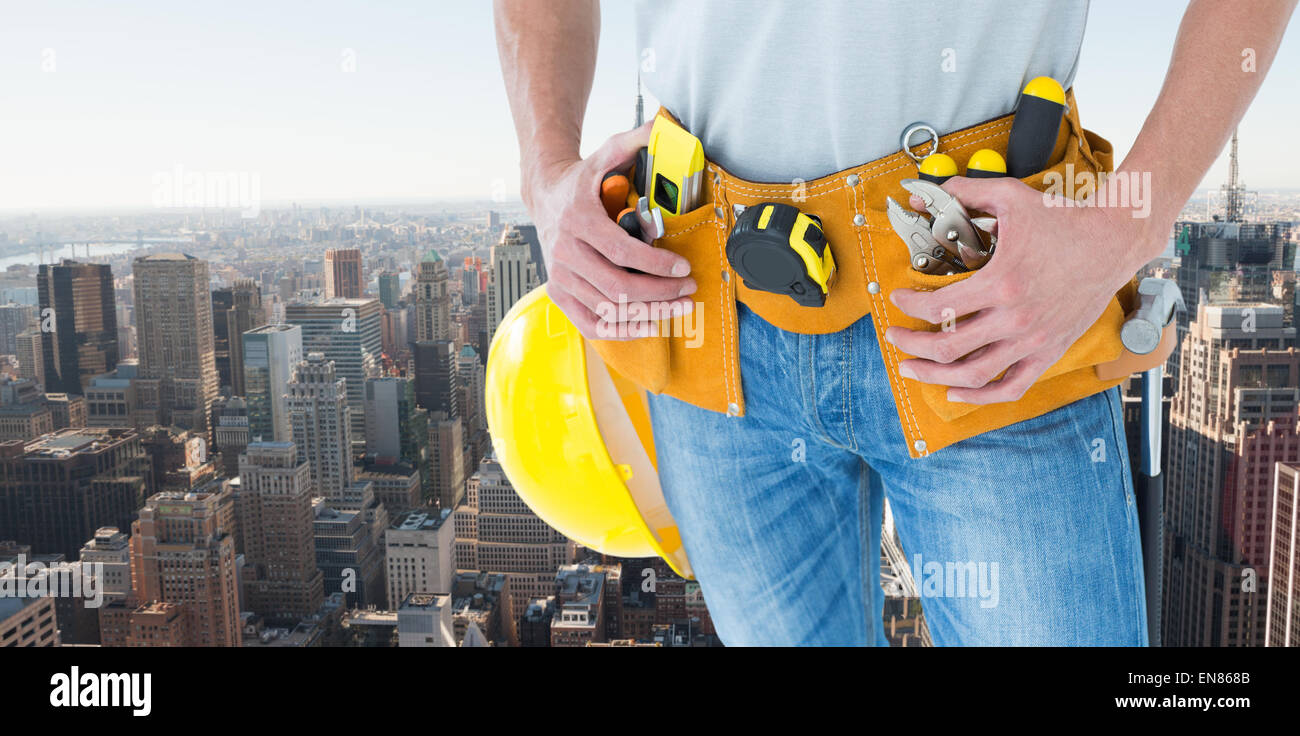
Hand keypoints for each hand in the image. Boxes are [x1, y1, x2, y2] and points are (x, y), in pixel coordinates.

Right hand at [522, 122, 695, 339]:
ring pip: (608, 308)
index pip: (621, 251)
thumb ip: (634, 140)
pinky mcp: (558, 294)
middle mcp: (564, 252)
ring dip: (648, 312)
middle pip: (617, 285)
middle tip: (689, 290)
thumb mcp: (606, 153)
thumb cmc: (584, 178)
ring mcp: (559, 276)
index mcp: (578, 220)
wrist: (546, 196)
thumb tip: (664, 127)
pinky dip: (622, 331)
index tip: (684, 267)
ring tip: (679, 307)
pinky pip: (591, 323)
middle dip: (659, 292)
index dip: (655, 263)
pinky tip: (649, 325)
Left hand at [883, 176, 1161, 403]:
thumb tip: (927, 192)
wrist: (1114, 239)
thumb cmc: (1064, 218)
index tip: (898, 300)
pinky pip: (1011, 387)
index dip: (909, 306)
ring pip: (972, 375)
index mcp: (1001, 283)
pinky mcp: (1049, 352)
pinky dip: (980, 397)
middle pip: (947, 348)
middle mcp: (1015, 319)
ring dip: (934, 376)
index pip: (937, 307)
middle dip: (911, 345)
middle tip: (894, 338)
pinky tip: (956, 392)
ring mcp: (1033, 341)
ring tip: (912, 368)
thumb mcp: (1010, 197)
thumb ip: (965, 193)